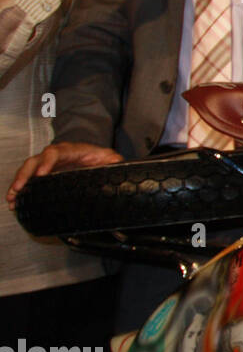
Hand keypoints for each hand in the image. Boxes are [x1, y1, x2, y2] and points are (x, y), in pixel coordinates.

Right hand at [8, 142, 122, 206]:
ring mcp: (46, 163)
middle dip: (25, 175)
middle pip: (35, 161)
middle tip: (20, 189)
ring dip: (18, 183)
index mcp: (69, 150)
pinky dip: (20, 189)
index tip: (43, 174)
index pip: (55, 153)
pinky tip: (14, 201)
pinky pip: (28, 179)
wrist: (92, 155)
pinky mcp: (42, 173)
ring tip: (12, 199)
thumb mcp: (110, 158)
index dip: (48, 162)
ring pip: (27, 170)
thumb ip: (115, 162)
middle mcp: (54, 155)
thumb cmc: (100, 157)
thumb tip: (121, 167)